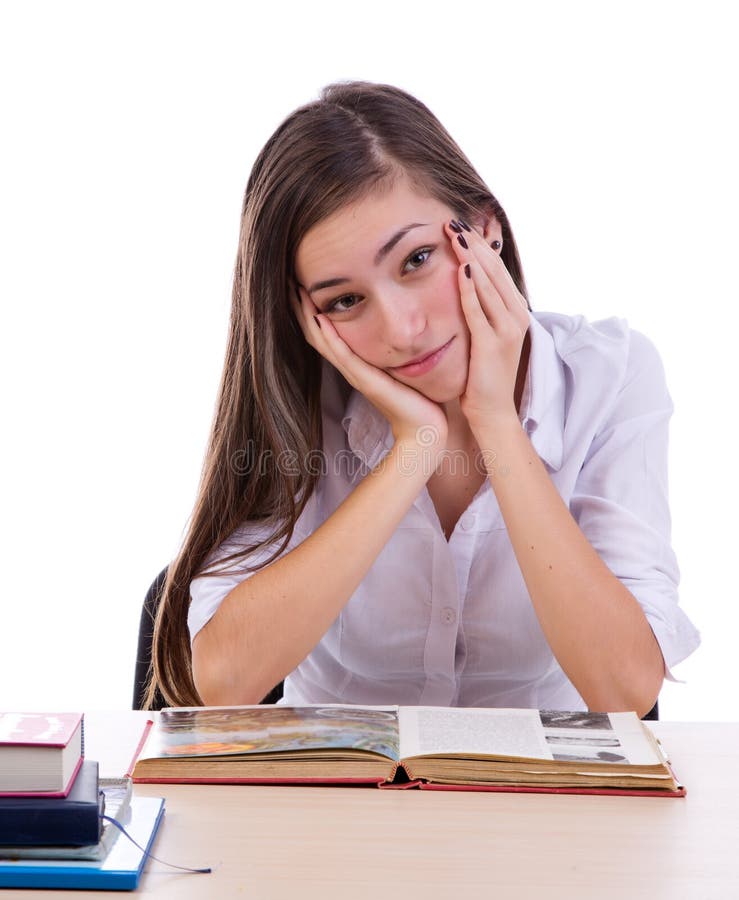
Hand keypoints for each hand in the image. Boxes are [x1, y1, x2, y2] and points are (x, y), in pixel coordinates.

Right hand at [292, 286, 448, 453]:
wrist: (424, 431)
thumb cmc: (418, 399)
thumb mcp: (400, 366)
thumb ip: (392, 349)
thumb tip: (397, 327)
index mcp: (355, 362)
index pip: (324, 331)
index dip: (309, 308)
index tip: (300, 281)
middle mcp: (350, 367)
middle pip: (315, 332)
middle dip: (300, 306)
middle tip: (287, 279)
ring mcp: (356, 374)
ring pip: (323, 340)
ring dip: (307, 315)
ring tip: (295, 290)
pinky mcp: (367, 380)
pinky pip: (343, 355)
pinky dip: (330, 336)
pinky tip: (320, 317)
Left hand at [446, 221, 529, 431]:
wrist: (492, 413)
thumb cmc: (483, 377)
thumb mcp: (484, 336)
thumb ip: (480, 311)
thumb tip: (465, 286)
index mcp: (514, 312)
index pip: (496, 271)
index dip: (479, 247)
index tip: (460, 227)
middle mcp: (515, 317)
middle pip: (493, 271)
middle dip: (473, 245)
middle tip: (453, 221)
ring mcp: (507, 330)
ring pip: (488, 284)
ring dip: (470, 257)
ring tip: (454, 234)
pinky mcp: (492, 344)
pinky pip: (478, 310)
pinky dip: (470, 289)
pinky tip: (461, 269)